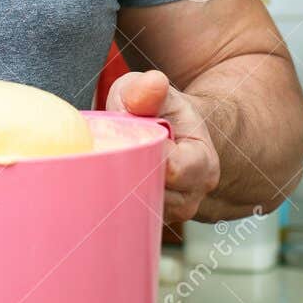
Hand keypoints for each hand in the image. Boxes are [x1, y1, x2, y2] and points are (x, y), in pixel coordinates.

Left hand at [106, 69, 220, 225]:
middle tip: (104, 150)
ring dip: (115, 185)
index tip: (124, 138)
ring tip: (106, 160)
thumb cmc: (163, 110)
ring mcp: (169, 212)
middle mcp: (190, 195)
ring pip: (134, 207)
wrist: (172, 132)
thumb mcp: (156, 93)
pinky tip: (101, 178)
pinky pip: (124, 215)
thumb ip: (149, 90)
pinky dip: (109, 198)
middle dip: (124, 171)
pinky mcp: (148, 219)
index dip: (145, 154)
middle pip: (150, 192)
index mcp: (202, 163)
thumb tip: (153, 83)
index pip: (172, 170)